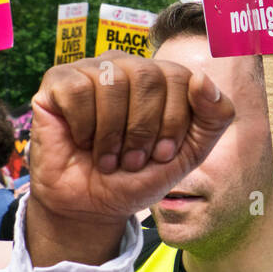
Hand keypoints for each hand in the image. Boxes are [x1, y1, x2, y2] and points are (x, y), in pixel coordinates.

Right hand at [28, 52, 234, 228]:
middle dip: (143, 129)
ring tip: (109, 156)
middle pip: (148, 76)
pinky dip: (84, 126)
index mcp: (162, 77)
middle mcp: (128, 66)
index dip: (174, 122)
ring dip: (112, 133)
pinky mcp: (58, 81)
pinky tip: (83, 141)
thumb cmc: (138, 176)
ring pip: (112, 81)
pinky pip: (77, 90)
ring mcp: (92, 70)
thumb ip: (214, 118)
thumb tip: (203, 77)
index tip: (162, 155)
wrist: (92, 206)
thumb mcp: (189, 154)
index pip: (181, 77)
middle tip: (133, 159)